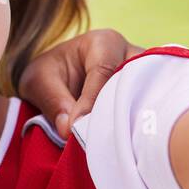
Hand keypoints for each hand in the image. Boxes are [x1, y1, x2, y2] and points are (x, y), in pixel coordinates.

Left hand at [17, 29, 144, 138]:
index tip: (75, 127)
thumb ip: (53, 102)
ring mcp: (147, 76)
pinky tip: (123, 146)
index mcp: (103, 43)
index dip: (91, 101)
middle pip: (132, 84)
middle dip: (114, 113)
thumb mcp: (38, 82)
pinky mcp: (151, 95)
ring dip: (129, 122)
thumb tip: (69, 130)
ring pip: (146, 99)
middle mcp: (131, 55)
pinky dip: (135, 128)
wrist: (62, 76)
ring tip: (109, 144)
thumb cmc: (49, 73)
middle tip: (95, 141)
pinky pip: (149, 112)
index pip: (104, 70)